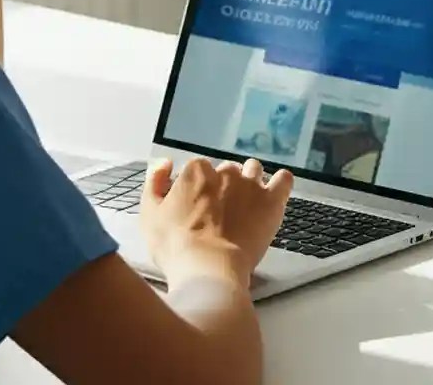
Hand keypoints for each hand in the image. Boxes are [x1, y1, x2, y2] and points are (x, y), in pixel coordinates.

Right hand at [140, 157, 293, 287]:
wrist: (208, 269)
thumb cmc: (175, 245)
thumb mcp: (149, 213)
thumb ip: (154, 181)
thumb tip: (165, 163)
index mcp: (196, 171)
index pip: (198, 170)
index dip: (196, 189)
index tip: (196, 207)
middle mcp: (225, 172)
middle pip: (226, 171)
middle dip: (224, 186)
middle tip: (220, 211)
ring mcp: (251, 185)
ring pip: (253, 170)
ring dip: (250, 180)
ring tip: (246, 202)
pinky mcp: (271, 202)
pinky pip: (284, 180)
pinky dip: (280, 183)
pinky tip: (274, 192)